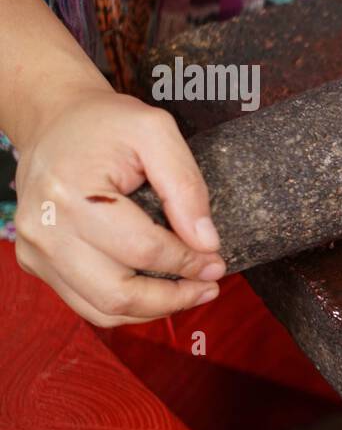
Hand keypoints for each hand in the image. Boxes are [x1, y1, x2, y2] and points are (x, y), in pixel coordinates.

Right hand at [12, 85, 224, 325]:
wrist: (55, 120)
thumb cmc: (107, 123)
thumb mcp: (156, 132)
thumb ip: (185, 186)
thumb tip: (207, 243)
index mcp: (71, 193)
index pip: (142, 249)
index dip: (188, 262)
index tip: (217, 260)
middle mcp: (45, 229)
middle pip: (118, 292)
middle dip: (174, 297)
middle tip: (210, 285)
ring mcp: (36, 250)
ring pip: (102, 309)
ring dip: (154, 309)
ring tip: (191, 292)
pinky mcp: (36, 262)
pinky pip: (87, 304)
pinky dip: (128, 306)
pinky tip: (158, 292)